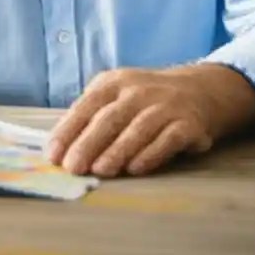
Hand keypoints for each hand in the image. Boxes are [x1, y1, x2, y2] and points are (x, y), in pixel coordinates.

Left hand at [47, 65, 254, 177]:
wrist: (200, 90)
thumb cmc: (145, 100)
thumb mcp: (116, 95)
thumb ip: (91, 116)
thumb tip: (61, 149)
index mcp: (113, 83)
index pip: (86, 106)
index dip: (68, 131)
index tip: (53, 155)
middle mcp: (138, 91)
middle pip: (109, 118)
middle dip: (88, 143)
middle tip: (73, 167)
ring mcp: (166, 105)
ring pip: (138, 129)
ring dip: (117, 151)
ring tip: (100, 170)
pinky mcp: (189, 123)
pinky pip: (168, 139)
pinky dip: (151, 154)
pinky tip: (136, 168)